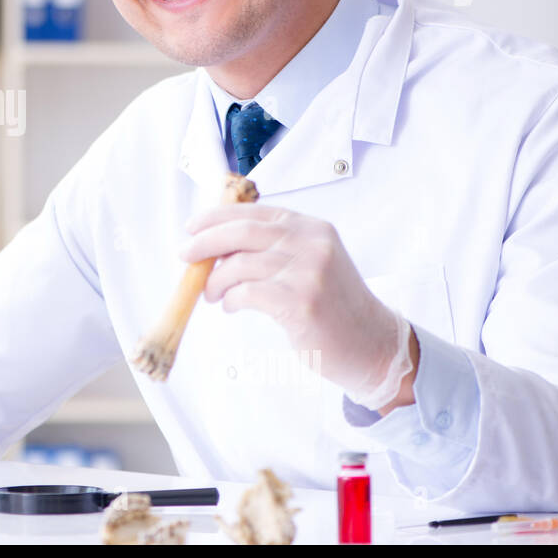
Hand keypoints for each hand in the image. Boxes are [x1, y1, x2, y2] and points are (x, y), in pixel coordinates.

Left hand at [180, 202, 417, 412]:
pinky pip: (247, 292)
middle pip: (243, 232)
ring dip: (216, 280)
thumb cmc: (332, 307)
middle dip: (205, 242)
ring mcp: (309, 272)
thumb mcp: (310, 263)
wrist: (372, 344)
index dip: (217, 217)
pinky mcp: (302, 303)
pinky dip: (231, 299)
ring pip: (240, 265)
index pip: (254, 213)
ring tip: (213, 294)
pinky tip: (231, 306)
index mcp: (311, 228)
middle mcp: (312, 244)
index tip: (192, 227)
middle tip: (185, 255)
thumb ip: (273, 249)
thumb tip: (215, 246)